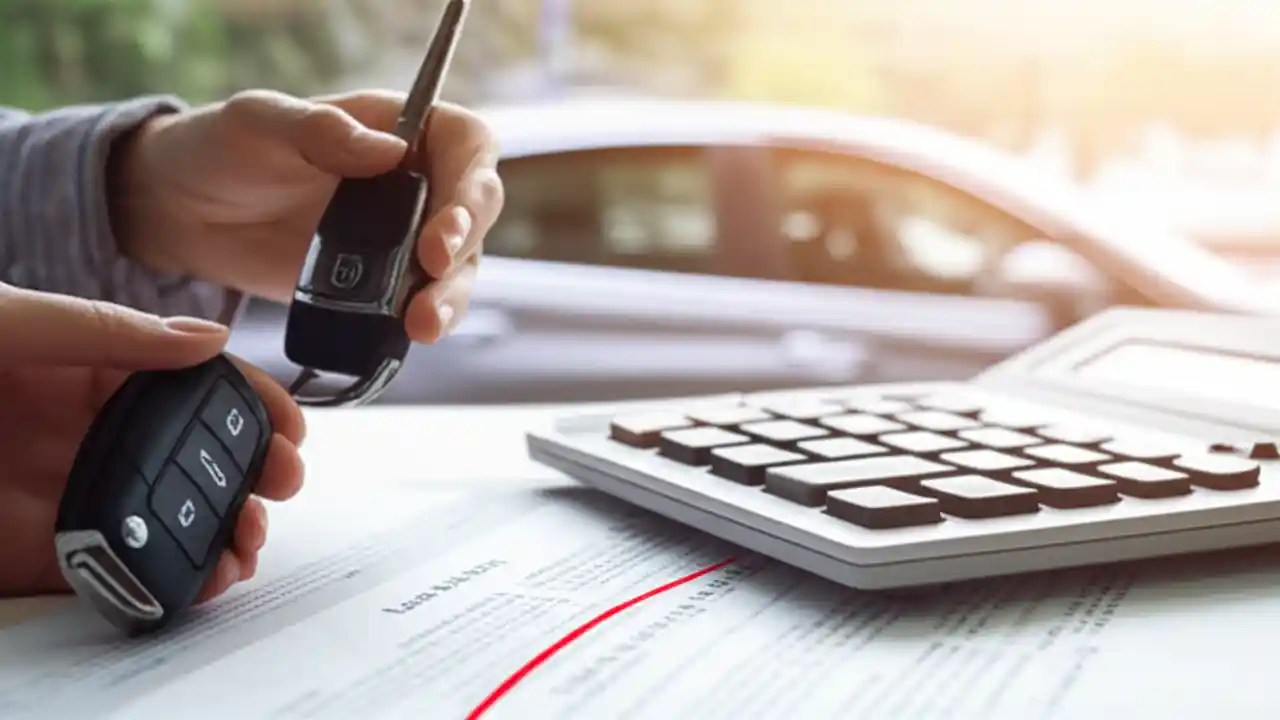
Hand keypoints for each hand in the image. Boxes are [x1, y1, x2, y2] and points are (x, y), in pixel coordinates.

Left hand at [0, 283, 305, 599]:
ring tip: (250, 542)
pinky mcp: (39, 551)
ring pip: (166, 518)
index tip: (290, 424)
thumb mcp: (11, 324)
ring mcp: (66, 493)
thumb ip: (104, 329)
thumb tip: (209, 339)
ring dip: (222, 531)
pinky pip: (114, 573)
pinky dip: (166, 584)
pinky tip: (203, 581)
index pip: (187, 384)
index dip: (248, 402)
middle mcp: (85, 432)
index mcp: (85, 369)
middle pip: (191, 455)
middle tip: (285, 481)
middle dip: (252, 470)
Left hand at [111, 89, 503, 340]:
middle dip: (463, 248)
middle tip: (431, 272)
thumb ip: (321, 131)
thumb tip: (389, 151)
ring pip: (458, 266)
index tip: (441, 227)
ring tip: (423, 324)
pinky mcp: (381, 283)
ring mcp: (401, 236)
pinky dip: (422, 319)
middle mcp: (413, 181)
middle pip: (475, 212)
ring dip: (451, 296)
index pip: (468, 146)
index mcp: (398, 129)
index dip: (470, 185)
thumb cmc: (223, 148)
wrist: (182, 211)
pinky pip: (420, 302)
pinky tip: (407, 334)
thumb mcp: (260, 122)